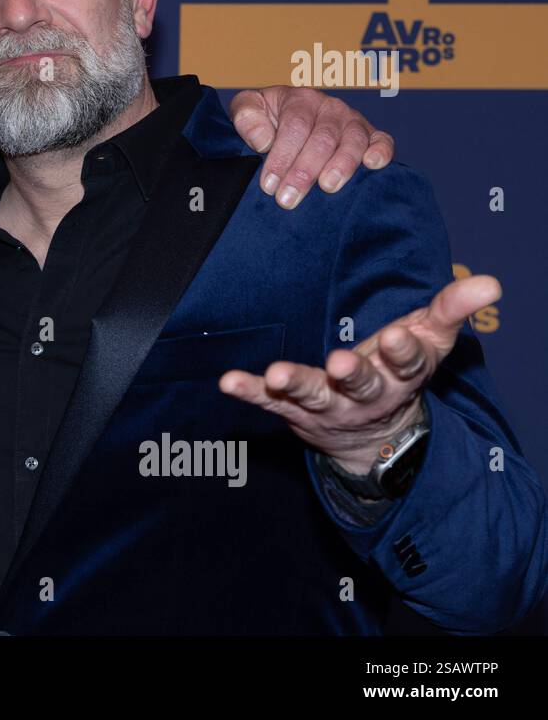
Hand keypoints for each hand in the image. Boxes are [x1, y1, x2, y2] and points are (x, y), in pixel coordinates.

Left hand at [218, 276, 499, 475]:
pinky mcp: (293, 410)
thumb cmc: (398, 368)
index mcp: (401, 373)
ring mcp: (328, 404)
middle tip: (341, 362)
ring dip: (296, 383)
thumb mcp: (428, 339)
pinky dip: (249, 392)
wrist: (372, 434)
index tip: (397, 336)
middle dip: (352, 373)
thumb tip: (492, 284)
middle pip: (362, 384)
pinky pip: (268, 402)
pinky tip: (228, 382)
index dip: (403, 350)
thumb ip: (451, 309)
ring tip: (276, 373)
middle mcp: (366, 394)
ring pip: (313, 395)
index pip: (408, 362)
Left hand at [229, 85, 394, 209]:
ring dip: (341, 165)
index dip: (282, 156)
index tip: (269, 185)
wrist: (286, 116)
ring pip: (353, 141)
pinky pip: (382, 140)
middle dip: (304, 171)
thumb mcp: (248, 109)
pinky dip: (381, 151)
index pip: (294, 127)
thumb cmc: (265, 117)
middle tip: (288, 199)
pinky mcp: (371, 136)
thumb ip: (246, 117)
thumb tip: (264, 141)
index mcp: (300, 99)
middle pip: (322, 138)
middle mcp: (330, 108)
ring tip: (328, 187)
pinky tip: (372, 165)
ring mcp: (352, 121)